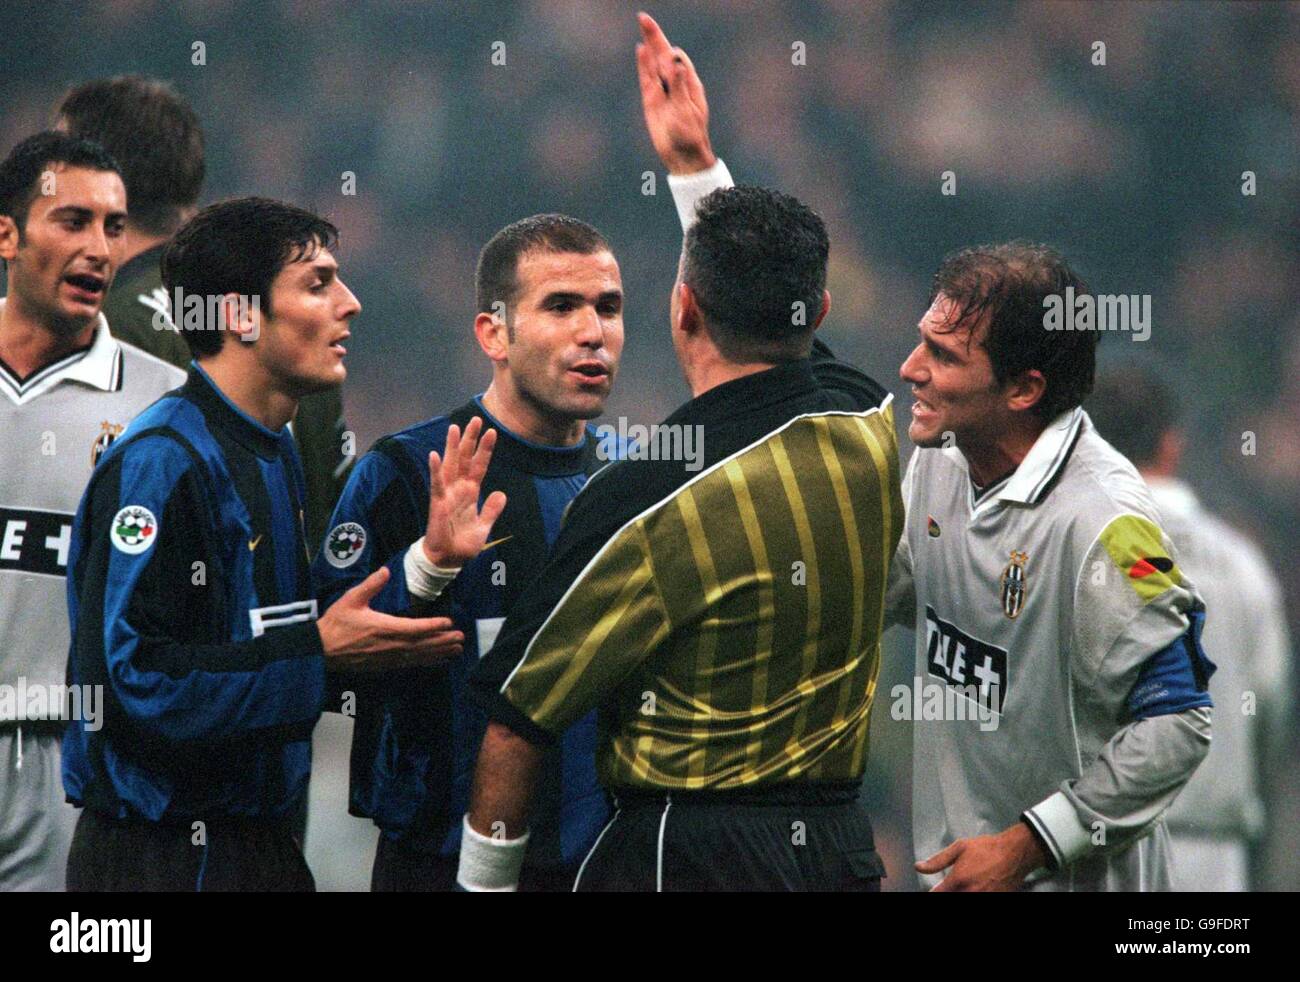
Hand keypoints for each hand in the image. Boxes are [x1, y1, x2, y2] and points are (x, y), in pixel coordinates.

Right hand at [317, 566, 463, 670]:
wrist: (321, 650)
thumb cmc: (336, 623)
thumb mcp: (351, 599)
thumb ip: (371, 585)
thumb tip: (386, 570)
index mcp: (384, 627)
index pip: (415, 627)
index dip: (433, 625)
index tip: (449, 622)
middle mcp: (390, 645)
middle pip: (423, 644)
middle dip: (443, 641)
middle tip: (461, 637)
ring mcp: (388, 658)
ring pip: (419, 656)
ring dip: (439, 653)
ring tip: (457, 650)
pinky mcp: (385, 665)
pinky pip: (411, 664)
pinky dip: (427, 662)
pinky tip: (438, 661)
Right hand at [423, 416, 507, 567]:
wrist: (447, 560)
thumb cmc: (462, 544)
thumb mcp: (483, 527)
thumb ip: (491, 510)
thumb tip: (502, 494)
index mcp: (470, 493)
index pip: (479, 466)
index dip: (485, 450)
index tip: (492, 432)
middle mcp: (458, 489)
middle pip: (464, 459)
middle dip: (469, 439)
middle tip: (475, 419)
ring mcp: (447, 494)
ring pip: (450, 465)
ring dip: (451, 447)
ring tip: (454, 427)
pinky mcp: (437, 503)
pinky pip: (436, 484)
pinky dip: (435, 470)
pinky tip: (434, 454)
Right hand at [636, 11, 715, 174]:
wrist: (682, 156)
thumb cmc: (690, 135)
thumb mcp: (686, 110)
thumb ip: (680, 86)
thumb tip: (676, 62)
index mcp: (689, 83)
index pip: (678, 59)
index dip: (670, 50)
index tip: (665, 49)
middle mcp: (675, 84)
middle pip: (663, 54)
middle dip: (655, 36)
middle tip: (643, 18)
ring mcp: (662, 91)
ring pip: (653, 63)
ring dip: (648, 44)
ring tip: (643, 24)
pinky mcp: (651, 101)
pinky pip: (646, 79)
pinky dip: (643, 65)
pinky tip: (641, 50)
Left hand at [915, 823, 1047, 891]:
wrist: (1015, 853)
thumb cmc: (986, 848)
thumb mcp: (959, 847)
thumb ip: (937, 860)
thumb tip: (918, 867)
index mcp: (958, 880)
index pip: (937, 895)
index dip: (934, 893)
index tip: (935, 890)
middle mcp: (969, 892)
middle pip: (951, 899)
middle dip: (948, 893)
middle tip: (952, 886)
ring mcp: (983, 898)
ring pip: (963, 901)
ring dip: (960, 894)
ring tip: (963, 887)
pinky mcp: (996, 900)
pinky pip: (980, 903)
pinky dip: (973, 896)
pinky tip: (975, 889)